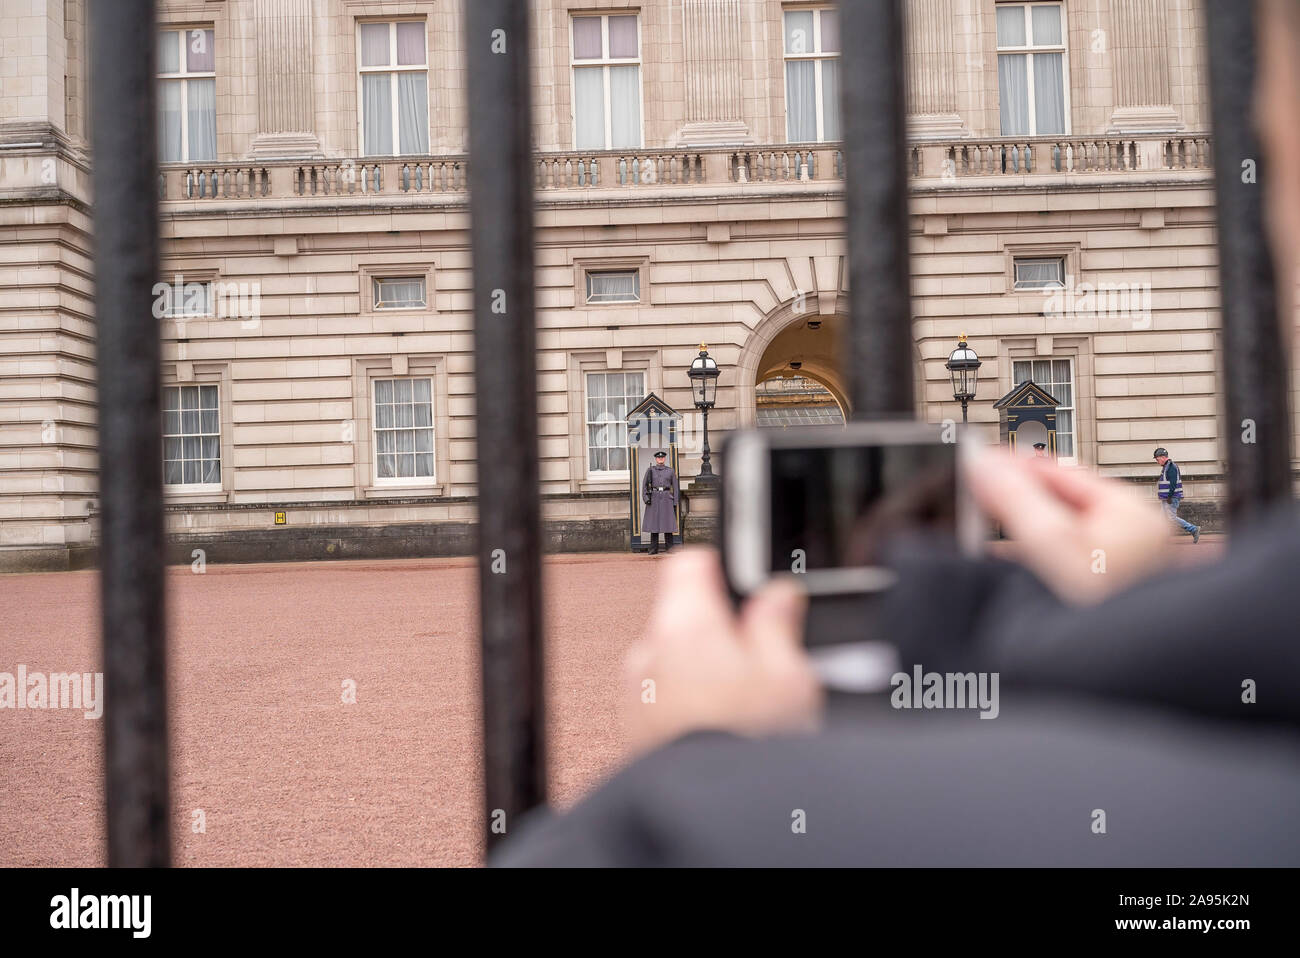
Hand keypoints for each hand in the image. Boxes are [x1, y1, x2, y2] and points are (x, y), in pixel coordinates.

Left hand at [623, 550, 821, 756]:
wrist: (706, 807)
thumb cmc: (745, 744)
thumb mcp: (789, 675)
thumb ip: (777, 624)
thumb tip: (777, 596)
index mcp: (684, 623)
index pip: (689, 562)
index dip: (721, 567)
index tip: (745, 584)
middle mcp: (648, 651)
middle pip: (682, 617)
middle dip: (718, 632)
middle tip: (760, 660)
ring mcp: (635, 693)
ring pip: (672, 662)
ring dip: (702, 673)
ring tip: (744, 705)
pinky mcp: (633, 731)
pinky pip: (663, 700)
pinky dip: (687, 706)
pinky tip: (720, 728)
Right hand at [964, 447, 1170, 604]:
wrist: (1122, 680)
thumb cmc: (1105, 619)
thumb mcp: (1049, 546)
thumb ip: (1014, 498)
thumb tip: (984, 464)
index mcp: (1130, 513)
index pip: (1058, 469)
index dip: (1012, 464)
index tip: (973, 463)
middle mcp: (1130, 538)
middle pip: (1054, 503)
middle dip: (1011, 501)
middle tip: (969, 497)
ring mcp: (1118, 570)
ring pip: (1052, 537)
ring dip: (1015, 536)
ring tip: (977, 535)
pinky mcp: (1100, 597)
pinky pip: (1055, 568)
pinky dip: (1027, 565)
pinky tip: (998, 572)